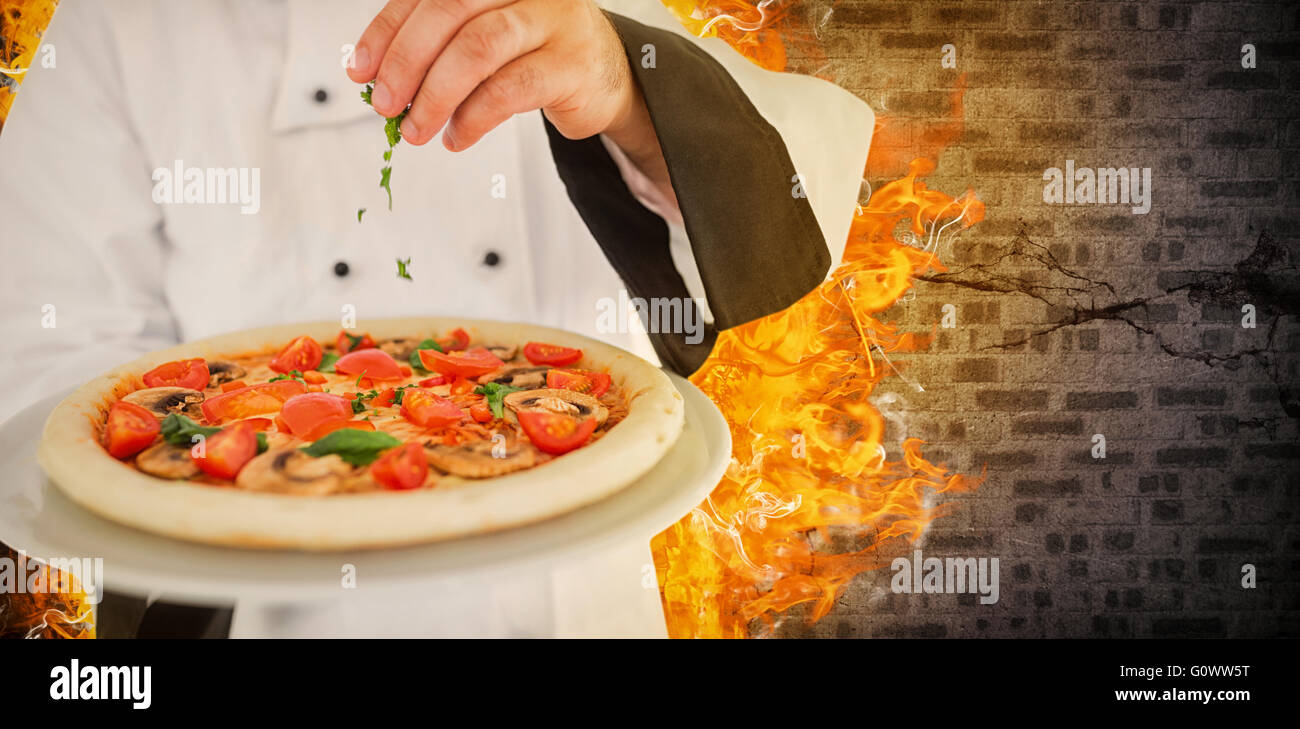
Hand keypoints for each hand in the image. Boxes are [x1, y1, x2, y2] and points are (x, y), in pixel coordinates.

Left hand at [347, 0, 640, 151]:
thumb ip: (438, 46)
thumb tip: (379, 80)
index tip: (361, 70)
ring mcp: (552, 19)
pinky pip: (509, 90)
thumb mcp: (483, 35)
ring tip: (417, 129)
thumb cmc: (534, 53)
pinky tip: (457, 136)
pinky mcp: (572, 63)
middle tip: (386, 104)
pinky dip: (473, 118)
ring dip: (436, 95)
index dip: (387, 32)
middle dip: (407, 62)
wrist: (606, 75)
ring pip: (478, 49)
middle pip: (449, 11)